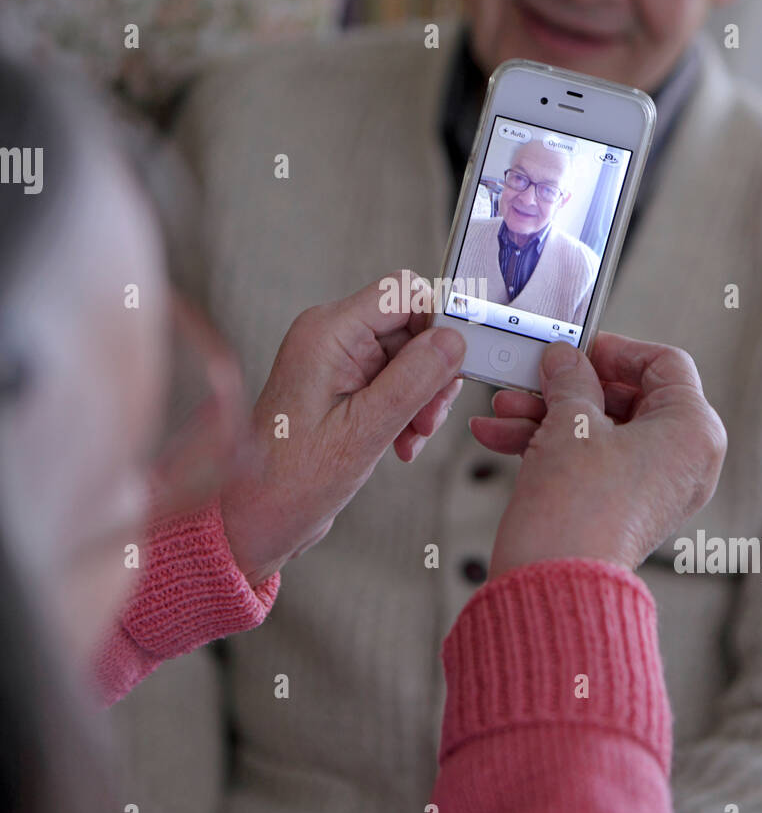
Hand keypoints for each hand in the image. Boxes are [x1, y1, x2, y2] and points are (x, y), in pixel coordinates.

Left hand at [221, 273, 464, 582]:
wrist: (253, 519)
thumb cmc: (288, 482)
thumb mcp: (363, 433)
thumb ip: (412, 381)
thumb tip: (453, 340)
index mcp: (327, 334)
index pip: (403, 292)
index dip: (438, 323)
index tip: (456, 364)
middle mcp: (330, 337)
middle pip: (411, 326)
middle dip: (432, 373)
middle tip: (428, 419)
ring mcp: (336, 362)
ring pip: (409, 356)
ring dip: (423, 397)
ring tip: (413, 437)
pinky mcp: (343, 386)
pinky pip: (394, 381)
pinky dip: (408, 410)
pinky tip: (402, 444)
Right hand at [470, 333, 726, 579]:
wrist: (554, 586)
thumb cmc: (578, 508)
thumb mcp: (569, 422)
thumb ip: (570, 379)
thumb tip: (565, 359)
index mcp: (693, 430)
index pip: (664, 364)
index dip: (615, 351)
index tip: (576, 349)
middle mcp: (684, 459)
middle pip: (627, 398)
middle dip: (567, 388)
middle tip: (530, 379)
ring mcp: (654, 487)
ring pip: (601, 431)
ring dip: (548, 415)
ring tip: (502, 410)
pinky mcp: (624, 508)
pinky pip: (592, 461)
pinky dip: (551, 446)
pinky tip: (500, 436)